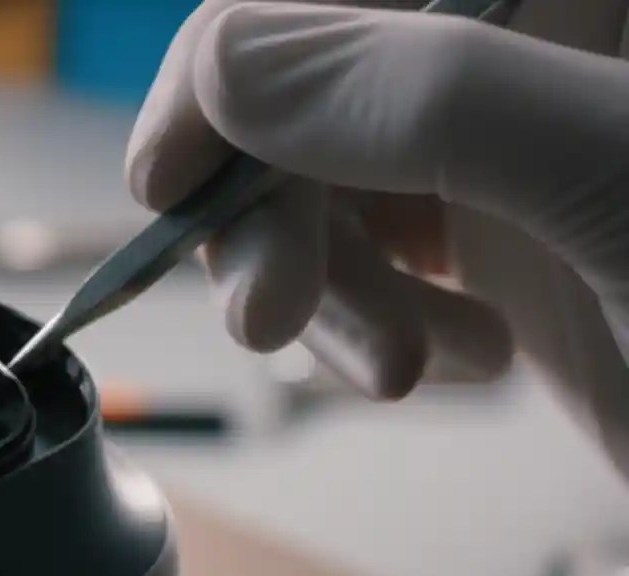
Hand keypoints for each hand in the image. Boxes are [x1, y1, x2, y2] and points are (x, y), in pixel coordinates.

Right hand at [127, 0, 628, 470]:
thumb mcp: (602, 169)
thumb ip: (415, 95)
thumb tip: (217, 68)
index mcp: (529, 3)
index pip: (302, 6)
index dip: (212, 85)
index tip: (165, 188)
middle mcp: (492, 66)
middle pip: (287, 120)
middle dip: (271, 227)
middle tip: (272, 314)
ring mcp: (488, 159)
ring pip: (315, 209)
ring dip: (329, 299)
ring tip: (399, 364)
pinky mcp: (490, 245)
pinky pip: (367, 272)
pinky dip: (376, 328)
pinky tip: (461, 355)